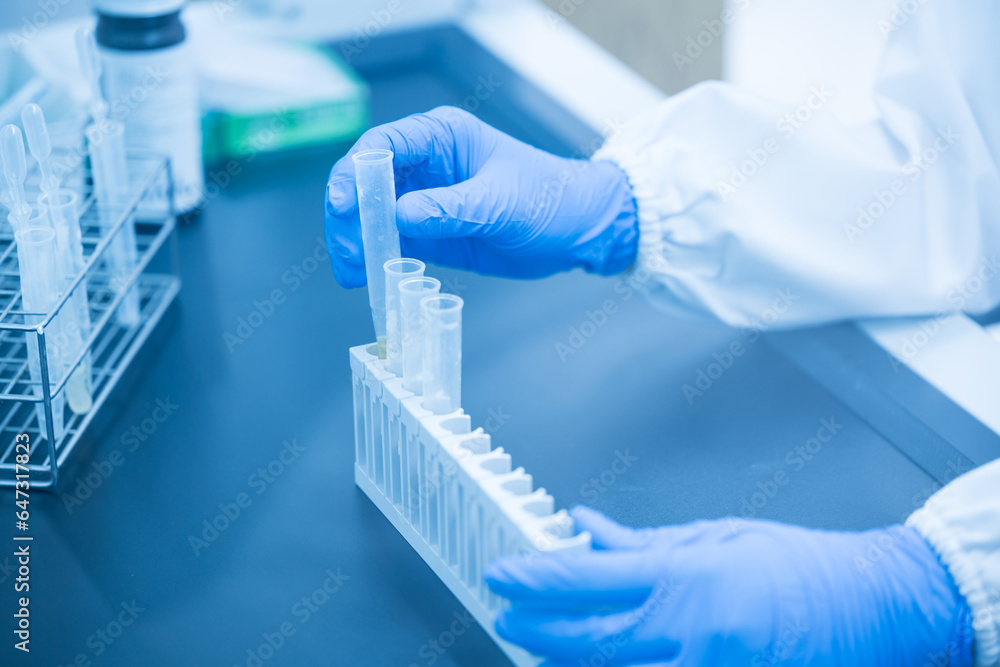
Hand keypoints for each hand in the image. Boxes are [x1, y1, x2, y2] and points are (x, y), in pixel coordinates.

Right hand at [324, 106, 636, 286]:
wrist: (579, 230)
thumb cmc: (550, 199)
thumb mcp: (502, 203)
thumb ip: (451, 210)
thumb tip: (402, 217)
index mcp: (442, 137)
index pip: (382, 146)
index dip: (354, 173)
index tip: (342, 204)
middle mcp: (425, 164)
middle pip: (365, 183)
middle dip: (349, 216)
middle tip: (349, 251)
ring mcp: (424, 199)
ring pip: (371, 216)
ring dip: (357, 242)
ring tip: (355, 273)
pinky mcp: (429, 232)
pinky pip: (391, 242)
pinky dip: (376, 259)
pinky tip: (368, 278)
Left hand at [485, 507, 972, 665]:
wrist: (874, 611)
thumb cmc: (802, 568)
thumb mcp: (716, 536)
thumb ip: (640, 541)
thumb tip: (586, 529)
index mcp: (685, 579)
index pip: (584, 580)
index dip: (533, 578)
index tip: (503, 574)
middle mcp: (688, 634)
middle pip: (584, 638)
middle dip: (535, 628)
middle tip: (505, 614)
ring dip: (567, 658)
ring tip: (540, 642)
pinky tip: (594, 662)